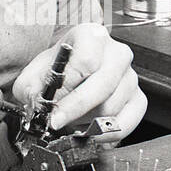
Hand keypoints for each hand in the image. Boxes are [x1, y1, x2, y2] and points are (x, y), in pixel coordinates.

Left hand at [12, 24, 145, 145]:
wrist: (71, 77)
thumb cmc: (57, 72)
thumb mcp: (35, 75)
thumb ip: (32, 87)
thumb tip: (40, 104)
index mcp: (92, 36)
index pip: (86, 61)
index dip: (68, 87)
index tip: (52, 104)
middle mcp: (116, 53)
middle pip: (103, 84)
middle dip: (76, 109)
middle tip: (56, 122)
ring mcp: (130, 76)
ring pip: (112, 106)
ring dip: (87, 120)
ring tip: (71, 120)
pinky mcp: (138, 99)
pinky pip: (127, 122)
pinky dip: (106, 134)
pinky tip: (90, 133)